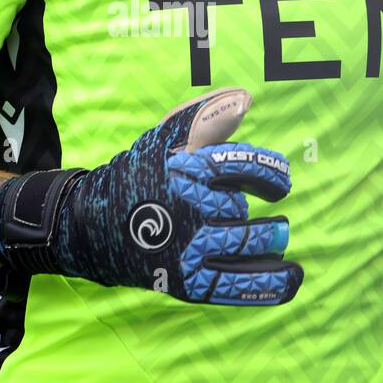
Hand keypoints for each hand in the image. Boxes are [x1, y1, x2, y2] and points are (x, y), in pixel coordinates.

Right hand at [0, 86, 303, 306]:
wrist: (89, 226)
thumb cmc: (135, 177)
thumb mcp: (163, 139)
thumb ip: (206, 117)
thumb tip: (246, 98)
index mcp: (183, 167)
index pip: (240, 165)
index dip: (268, 172)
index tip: (280, 183)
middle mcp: (187, 205)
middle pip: (240, 207)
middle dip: (257, 212)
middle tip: (272, 220)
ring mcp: (186, 245)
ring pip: (245, 242)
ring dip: (269, 241)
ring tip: (277, 239)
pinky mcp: (183, 280)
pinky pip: (235, 283)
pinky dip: (268, 283)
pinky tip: (293, 278)